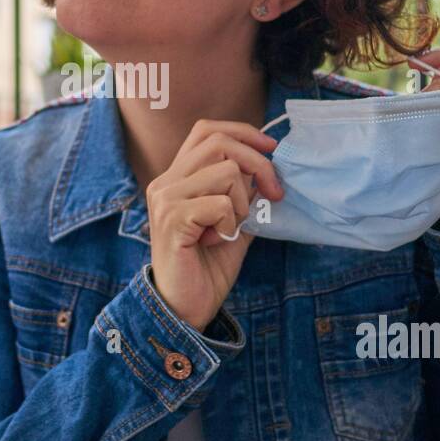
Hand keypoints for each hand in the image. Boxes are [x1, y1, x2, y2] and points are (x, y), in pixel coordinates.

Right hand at [145, 120, 283, 331]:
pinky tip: (216, 242)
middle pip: (219, 143)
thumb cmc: (206, 268)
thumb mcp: (234, 223)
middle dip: (258, 164)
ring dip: (242, 205)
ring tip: (228, 231)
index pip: (206, 131)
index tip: (271, 148)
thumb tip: (270, 170)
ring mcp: (165, 198)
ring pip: (226, 173)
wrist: (184, 309)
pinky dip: (231, 225)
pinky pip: (222, 204)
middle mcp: (165, 182)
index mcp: (177, 178)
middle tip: (274, 194)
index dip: (242, 132)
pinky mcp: (172, 218)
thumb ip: (246, 195)